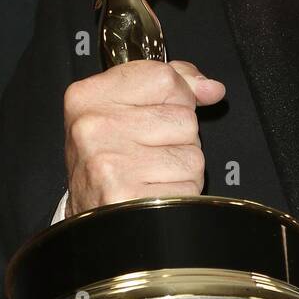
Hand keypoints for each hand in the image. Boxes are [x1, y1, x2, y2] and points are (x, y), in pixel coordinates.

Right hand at [62, 60, 226, 216]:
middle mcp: (95, 127)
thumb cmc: (105, 164)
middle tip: (147, 152)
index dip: (176, 97)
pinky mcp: (129, 196)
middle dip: (178, 138)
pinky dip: (180, 194)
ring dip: (181, 169)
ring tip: (150, 174)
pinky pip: (189, 186)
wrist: (88, 221)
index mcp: (89, 97)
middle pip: (184, 118)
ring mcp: (110, 163)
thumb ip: (170, 87)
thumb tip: (211, 88)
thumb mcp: (121, 111)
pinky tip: (152, 192)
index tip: (158, 112)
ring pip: (193, 154)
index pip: (165, 78)